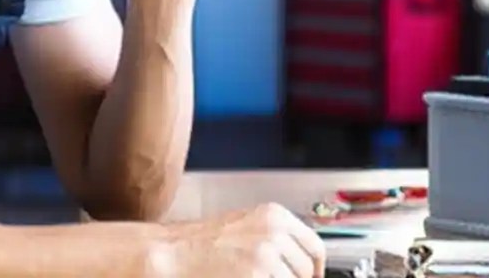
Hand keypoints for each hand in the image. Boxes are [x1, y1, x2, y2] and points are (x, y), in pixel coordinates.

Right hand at [162, 203, 325, 277]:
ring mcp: (266, 254)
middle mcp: (275, 231)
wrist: (171, 252)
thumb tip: (297, 264)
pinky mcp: (256, 275)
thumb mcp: (245, 229)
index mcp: (275, 216)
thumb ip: (275, 241)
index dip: (317, 270)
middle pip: (306, 270)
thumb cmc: (200, 243)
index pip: (315, 247)